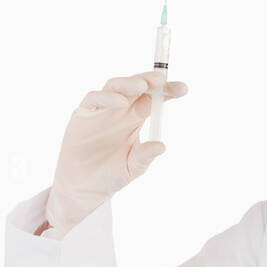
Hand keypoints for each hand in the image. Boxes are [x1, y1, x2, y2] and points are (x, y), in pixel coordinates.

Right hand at [44, 70, 187, 236]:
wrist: (84, 187)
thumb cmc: (111, 174)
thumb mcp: (131, 168)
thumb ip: (144, 157)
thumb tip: (161, 146)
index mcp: (137, 117)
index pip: (154, 98)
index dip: (168, 91)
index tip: (183, 89)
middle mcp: (121, 109)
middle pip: (136, 86)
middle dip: (150, 81)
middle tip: (162, 79)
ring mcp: (102, 109)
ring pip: (115, 86)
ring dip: (129, 83)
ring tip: (143, 85)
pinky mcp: (83, 114)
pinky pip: (94, 99)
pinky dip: (108, 97)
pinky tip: (121, 102)